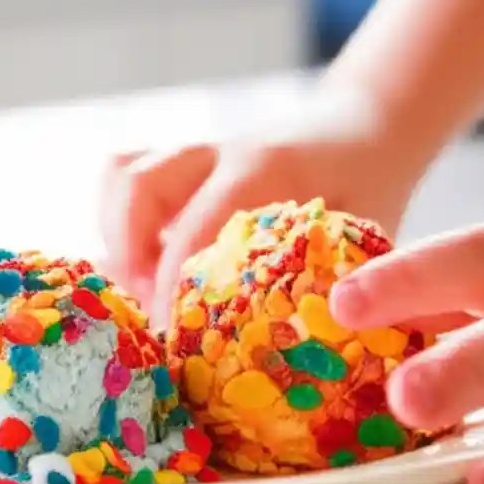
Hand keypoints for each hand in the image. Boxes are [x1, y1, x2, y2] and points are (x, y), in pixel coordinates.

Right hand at [101, 132, 429, 322]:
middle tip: (147, 314)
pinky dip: (119, 218)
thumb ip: (338, 281)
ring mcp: (194, 153)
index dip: (171, 289)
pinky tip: (139, 261)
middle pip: (139, 188)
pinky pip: (125, 173)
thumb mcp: (366, 233)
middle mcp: (218, 153)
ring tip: (133, 290)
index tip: (171, 341)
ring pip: (123, 176)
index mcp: (264, 167)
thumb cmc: (367, 185)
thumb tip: (307, 356)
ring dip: (116, 236)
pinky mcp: (180, 162)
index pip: (195, 229)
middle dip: (128, 258)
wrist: (363, 127)